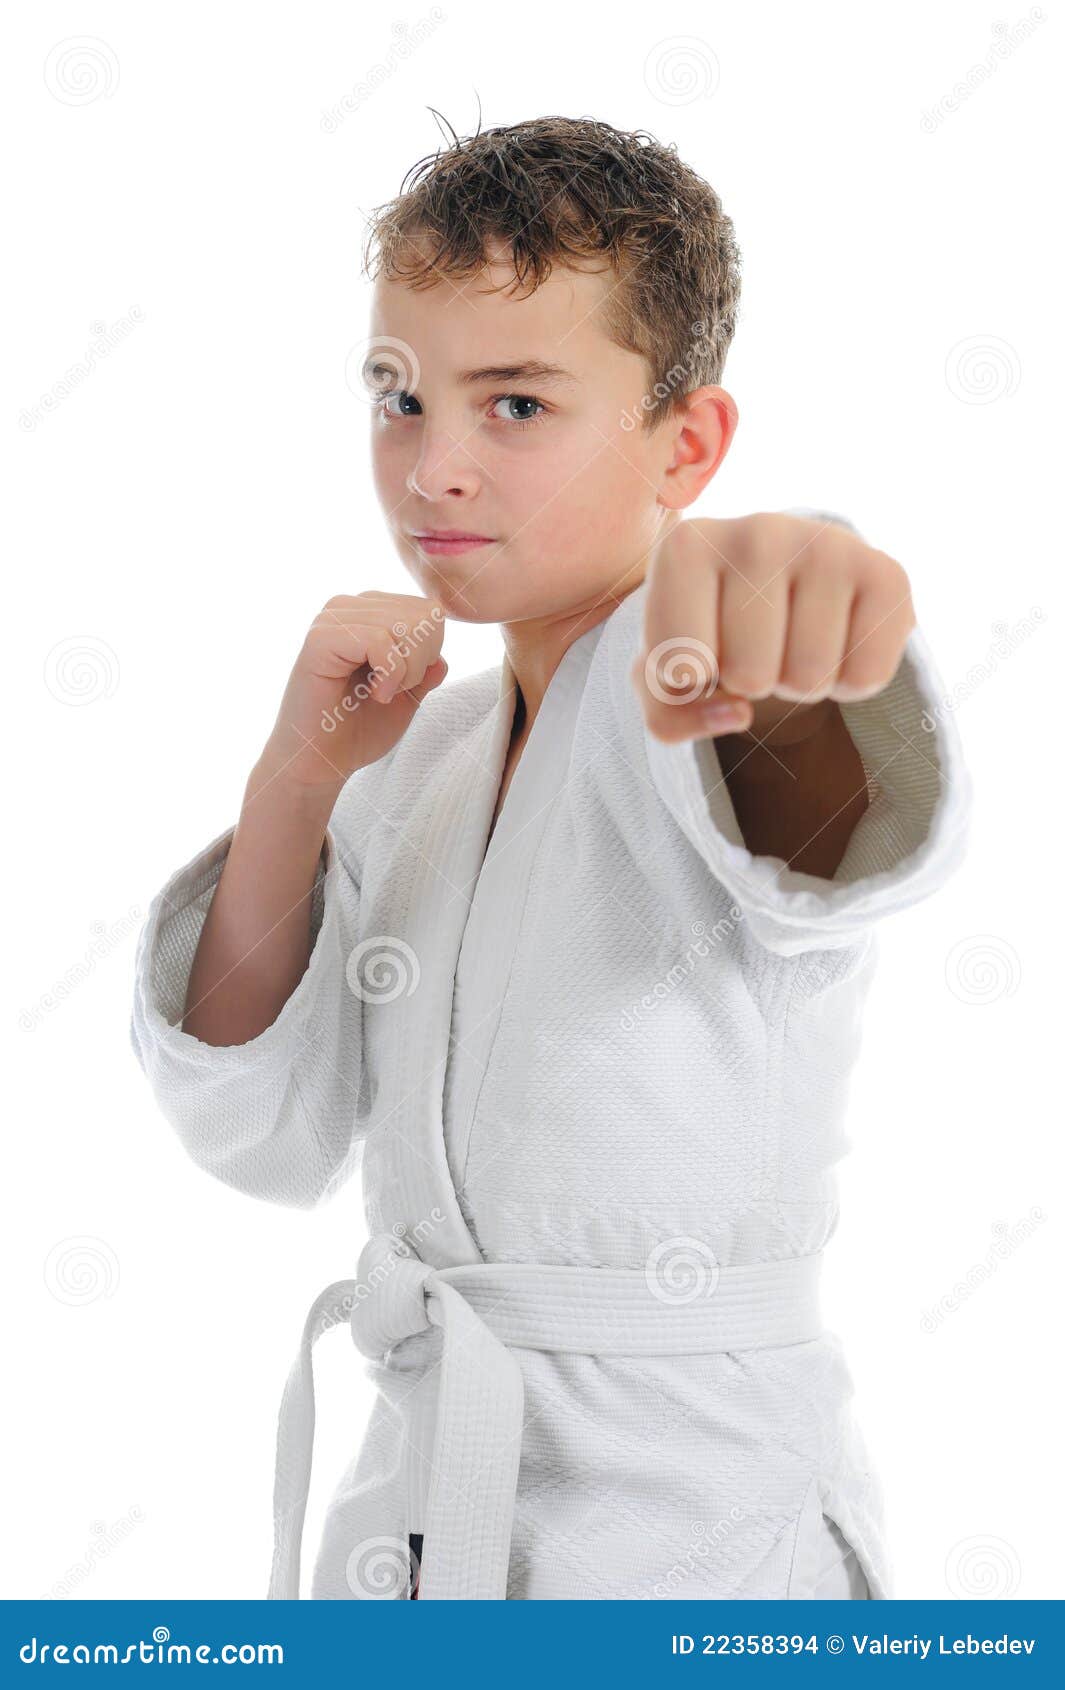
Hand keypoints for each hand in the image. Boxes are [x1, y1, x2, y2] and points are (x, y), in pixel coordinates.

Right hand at [258, 591, 448, 793]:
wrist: (320, 763)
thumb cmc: (359, 730)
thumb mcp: (409, 695)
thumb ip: (427, 669)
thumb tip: (440, 656)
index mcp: (370, 612)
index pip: (430, 612)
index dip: (430, 653)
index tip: (402, 684)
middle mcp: (350, 607)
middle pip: (423, 615)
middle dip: (420, 662)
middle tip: (391, 691)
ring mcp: (332, 619)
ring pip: (404, 624)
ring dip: (405, 671)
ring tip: (380, 693)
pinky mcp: (320, 638)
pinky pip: (379, 639)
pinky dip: (390, 674)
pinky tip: (376, 693)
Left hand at [631, 513, 914, 742]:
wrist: (783, 583)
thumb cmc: (710, 631)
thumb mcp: (665, 678)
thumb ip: (668, 716)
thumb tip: (739, 713)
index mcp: (685, 547)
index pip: (679, 669)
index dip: (689, 682)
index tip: (698, 646)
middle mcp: (756, 531)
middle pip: (751, 678)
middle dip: (751, 683)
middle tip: (756, 646)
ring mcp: (826, 545)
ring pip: (809, 679)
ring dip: (799, 683)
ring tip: (793, 641)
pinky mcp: (885, 572)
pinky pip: (866, 677)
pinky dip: (850, 685)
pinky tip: (837, 644)